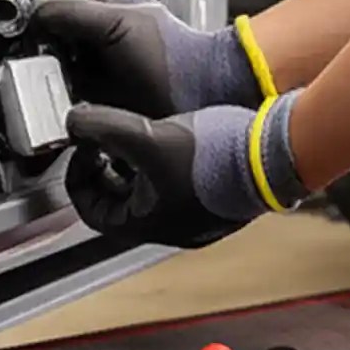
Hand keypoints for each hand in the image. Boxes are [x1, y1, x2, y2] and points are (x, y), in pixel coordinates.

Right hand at [35, 0, 266, 118]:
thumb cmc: (175, 58)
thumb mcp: (118, 25)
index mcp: (106, 0)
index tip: (9, 11)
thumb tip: (34, 12)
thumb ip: (74, 13)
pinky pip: (66, 87)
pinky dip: (55, 91)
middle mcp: (100, 28)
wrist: (203, 97)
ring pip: (55, 57)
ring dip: (41, 65)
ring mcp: (99, 60)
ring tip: (25, 71)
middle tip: (12, 46)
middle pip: (50, 24)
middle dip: (31, 34)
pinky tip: (48, 96)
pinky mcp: (100, 91)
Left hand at [63, 92, 309, 248]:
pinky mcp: (215, 199)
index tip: (82, 150)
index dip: (78, 179)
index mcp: (146, 223)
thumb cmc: (217, 159)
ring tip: (135, 134)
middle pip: (119, 202)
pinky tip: (172, 135)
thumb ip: (102, 127)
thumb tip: (74, 121)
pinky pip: (176, 186)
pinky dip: (164, 164)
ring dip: (135, 165)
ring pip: (149, 193)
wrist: (275, 155)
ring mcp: (195, 216)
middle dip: (106, 169)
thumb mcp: (145, 134)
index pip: (91, 213)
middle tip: (104, 141)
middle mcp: (170, 228)